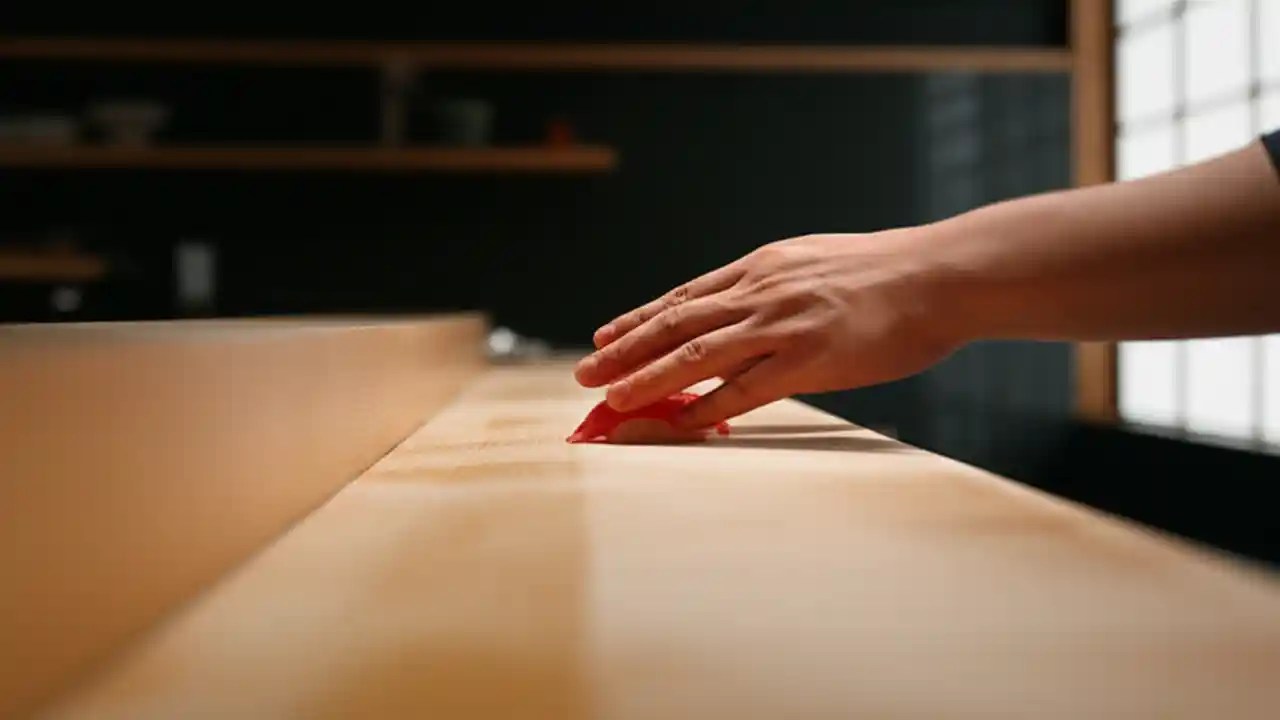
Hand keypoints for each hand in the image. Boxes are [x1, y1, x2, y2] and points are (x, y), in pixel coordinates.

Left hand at [573, 230, 965, 427]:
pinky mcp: (808, 358)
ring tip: (610, 399)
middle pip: (675, 321)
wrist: (938, 274)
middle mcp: (760, 291)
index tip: (605, 334)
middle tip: (585, 372)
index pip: (685, 295)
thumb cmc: (887, 272)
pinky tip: (678, 423)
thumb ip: (777, 283)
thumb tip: (750, 305)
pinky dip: (705, 408)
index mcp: (762, 266)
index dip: (639, 318)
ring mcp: (781, 324)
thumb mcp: (816, 261)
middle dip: (624, 349)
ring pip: (696, 354)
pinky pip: (744, 389)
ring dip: (647, 378)